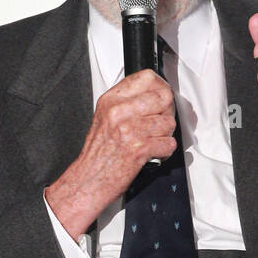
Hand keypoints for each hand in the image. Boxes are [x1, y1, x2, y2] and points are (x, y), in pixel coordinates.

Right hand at [45, 69, 176, 239]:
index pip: (147, 78)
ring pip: (168, 122)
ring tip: (154, 139)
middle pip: (163, 97)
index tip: (162, 96)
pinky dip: (165, 150)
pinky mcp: (140, 149)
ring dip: (166, 134)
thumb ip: (126, 103)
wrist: (89, 179)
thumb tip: (152, 95)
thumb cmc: (98, 153)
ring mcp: (130, 130)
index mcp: (111, 100)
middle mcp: (119, 112)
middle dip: (167, 111)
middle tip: (161, 121)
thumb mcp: (105, 117)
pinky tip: (154, 152)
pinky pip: (168, 143)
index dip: (161, 87)